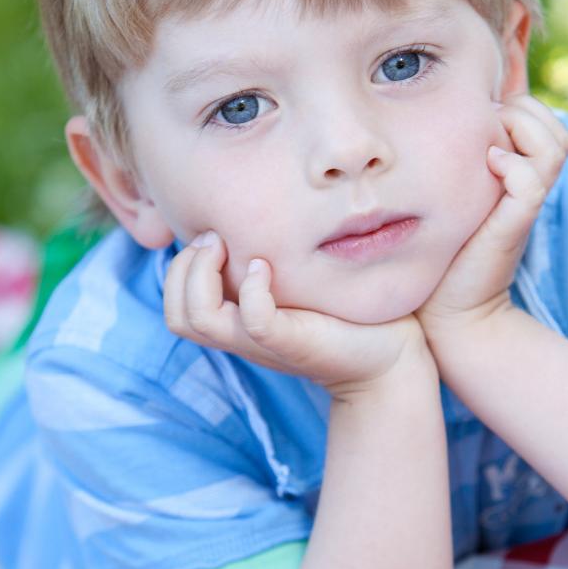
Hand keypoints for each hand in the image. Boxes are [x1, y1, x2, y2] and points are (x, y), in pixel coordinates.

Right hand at [163, 233, 430, 401]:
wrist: (392, 358)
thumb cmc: (349, 312)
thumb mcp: (301, 281)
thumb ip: (274, 257)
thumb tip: (263, 210)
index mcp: (237, 321)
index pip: (175, 303)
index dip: (180, 268)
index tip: (215, 236)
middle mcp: (240, 334)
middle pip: (175, 314)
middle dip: (182, 269)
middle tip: (216, 240)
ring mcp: (262, 342)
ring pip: (194, 320)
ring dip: (201, 276)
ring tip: (229, 248)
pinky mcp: (290, 343)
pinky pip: (251, 320)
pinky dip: (252, 290)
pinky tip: (267, 267)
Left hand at [414, 92, 567, 344]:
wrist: (451, 313)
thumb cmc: (441, 258)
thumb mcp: (450, 202)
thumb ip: (456, 169)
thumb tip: (433, 129)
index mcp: (519, 178)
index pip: (543, 122)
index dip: (517, 109)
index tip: (475, 122)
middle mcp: (530, 188)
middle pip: (558, 129)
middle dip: (524, 113)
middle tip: (484, 128)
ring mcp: (526, 205)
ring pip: (556, 144)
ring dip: (523, 130)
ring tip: (488, 148)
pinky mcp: (517, 223)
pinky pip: (533, 178)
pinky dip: (513, 164)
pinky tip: (487, 169)